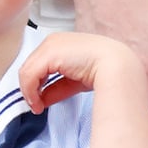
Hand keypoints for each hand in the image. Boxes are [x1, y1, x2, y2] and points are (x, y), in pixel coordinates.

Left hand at [18, 30, 140, 113]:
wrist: (118, 67)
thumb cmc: (106, 72)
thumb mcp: (77, 81)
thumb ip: (58, 87)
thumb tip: (42, 99)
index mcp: (63, 44)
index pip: (42, 64)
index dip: (38, 83)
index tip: (39, 100)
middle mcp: (54, 42)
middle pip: (33, 66)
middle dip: (31, 87)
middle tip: (34, 105)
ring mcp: (50, 46)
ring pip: (28, 70)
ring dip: (29, 90)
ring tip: (35, 106)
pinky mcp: (48, 54)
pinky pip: (30, 73)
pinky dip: (29, 90)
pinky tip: (36, 103)